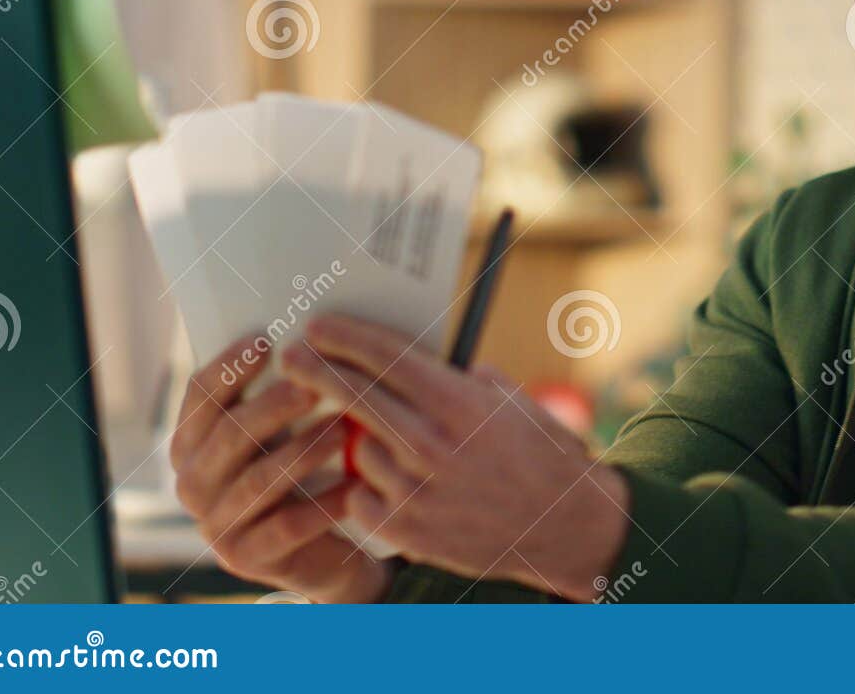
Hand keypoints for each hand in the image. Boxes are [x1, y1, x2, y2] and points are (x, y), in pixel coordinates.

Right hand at [169, 336, 396, 602]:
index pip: (200, 396)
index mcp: (191, 444)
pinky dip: (323, 504)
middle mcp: (192, 484)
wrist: (318, 549)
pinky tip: (356, 484)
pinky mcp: (246, 559)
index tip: (265, 339)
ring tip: (342, 428)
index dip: (229, 366)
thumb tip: (308, 332)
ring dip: (302, 452)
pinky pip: (286, 526)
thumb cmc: (300, 472)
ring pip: (258, 481)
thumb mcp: (281, 431)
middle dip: (272, 407)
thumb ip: (279, 390)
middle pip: (229, 435)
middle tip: (314, 385)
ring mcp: (216, 526)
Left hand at [281, 314, 629, 602]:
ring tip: (390, 444)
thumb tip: (409, 361)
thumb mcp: (510, 400)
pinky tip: (397, 484)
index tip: (317, 325)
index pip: (386, 357)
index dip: (345, 337)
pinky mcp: (407, 529)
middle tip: (291, 357)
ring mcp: (417, 488)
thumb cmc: (539, 454)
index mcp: (460, 402)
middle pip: (353, 395)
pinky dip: (370, 488)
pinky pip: (362, 495)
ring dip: (361, 440)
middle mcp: (433, 442)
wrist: (563, 527)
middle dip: (315, 370)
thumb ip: (458, 380)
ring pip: (356, 448)